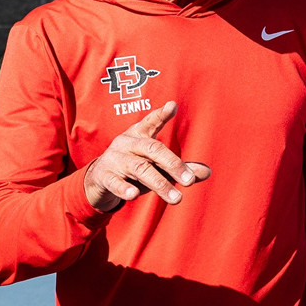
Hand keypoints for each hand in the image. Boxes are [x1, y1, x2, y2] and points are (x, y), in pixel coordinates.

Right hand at [81, 101, 212, 212]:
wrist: (98, 180)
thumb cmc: (133, 168)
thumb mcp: (155, 166)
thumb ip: (179, 168)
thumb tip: (207, 172)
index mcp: (139, 135)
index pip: (151, 123)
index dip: (161, 115)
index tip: (172, 106)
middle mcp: (127, 143)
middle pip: (152, 149)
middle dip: (173, 164)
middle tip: (190, 181)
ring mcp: (115, 159)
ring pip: (139, 168)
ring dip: (159, 184)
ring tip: (177, 199)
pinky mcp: (104, 176)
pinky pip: (114, 182)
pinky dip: (123, 188)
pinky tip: (133, 195)